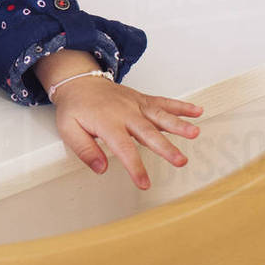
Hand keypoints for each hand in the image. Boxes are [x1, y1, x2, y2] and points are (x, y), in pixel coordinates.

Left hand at [52, 76, 202, 188]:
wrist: (79, 81)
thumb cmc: (75, 107)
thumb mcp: (68, 130)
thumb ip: (84, 150)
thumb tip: (100, 168)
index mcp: (107, 123)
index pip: (124, 148)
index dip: (135, 167)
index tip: (144, 183)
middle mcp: (125, 113)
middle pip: (147, 132)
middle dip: (165, 147)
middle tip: (180, 160)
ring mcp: (135, 105)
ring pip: (159, 115)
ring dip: (178, 124)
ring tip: (195, 132)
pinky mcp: (142, 100)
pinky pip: (163, 102)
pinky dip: (181, 107)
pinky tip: (197, 112)